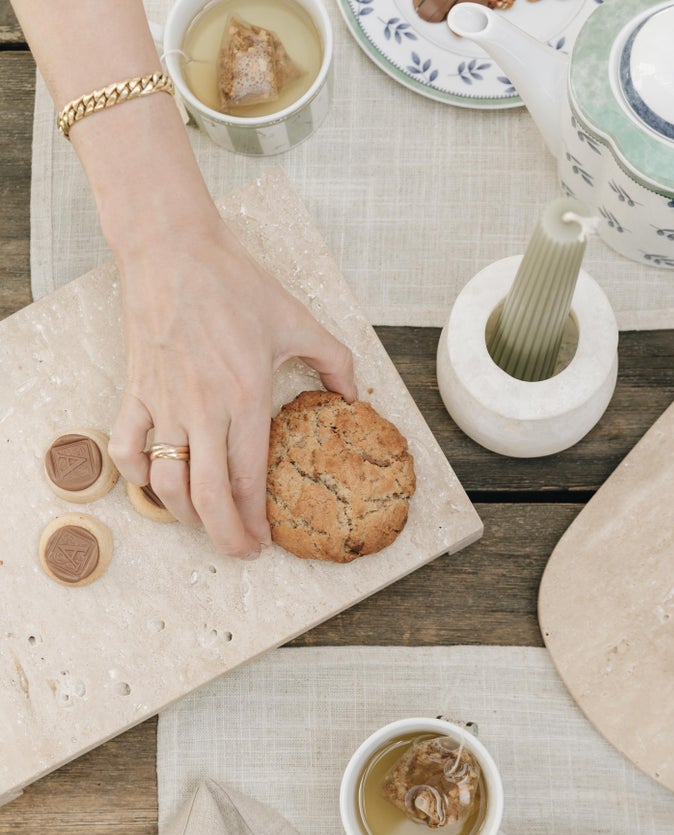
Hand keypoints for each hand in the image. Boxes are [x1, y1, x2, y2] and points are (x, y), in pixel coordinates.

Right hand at [108, 213, 355, 557]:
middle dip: (224, 536)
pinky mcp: (136, 390)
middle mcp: (203, 410)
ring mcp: (164, 403)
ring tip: (203, 521)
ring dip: (183, 515)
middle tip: (238, 550)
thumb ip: (334, 361)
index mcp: (245, 398)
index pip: (247, 479)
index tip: (263, 541)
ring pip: (165, 482)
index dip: (255, 521)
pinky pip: (125, 447)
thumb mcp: (298, 319)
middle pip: (206, 496)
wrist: (173, 248)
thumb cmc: (234, 282)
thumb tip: (351, 395)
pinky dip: (135, 475)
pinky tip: (154, 480)